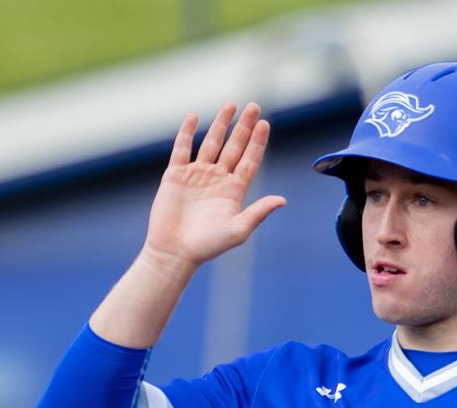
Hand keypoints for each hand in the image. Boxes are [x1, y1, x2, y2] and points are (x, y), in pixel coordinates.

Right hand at [141, 103, 286, 270]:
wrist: (174, 252)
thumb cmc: (207, 246)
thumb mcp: (238, 230)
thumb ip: (259, 212)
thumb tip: (282, 200)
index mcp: (233, 190)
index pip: (249, 160)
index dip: (257, 142)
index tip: (264, 124)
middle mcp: (217, 179)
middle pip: (234, 146)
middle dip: (243, 127)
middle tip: (254, 106)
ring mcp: (196, 175)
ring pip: (211, 143)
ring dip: (221, 124)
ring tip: (231, 105)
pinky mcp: (175, 175)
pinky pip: (182, 148)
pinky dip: (187, 133)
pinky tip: (194, 117)